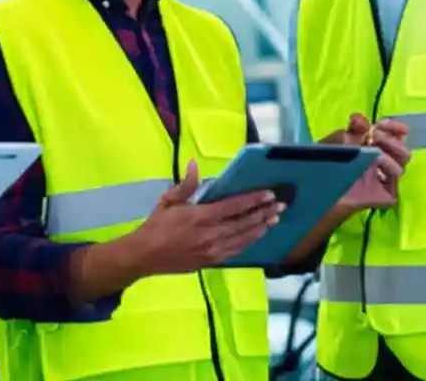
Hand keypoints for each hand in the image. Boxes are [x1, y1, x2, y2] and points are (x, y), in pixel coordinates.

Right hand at [123, 160, 282, 275]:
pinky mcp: (212, 261)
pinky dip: (250, 242)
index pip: (233, 207)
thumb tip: (195, 164)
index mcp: (199, 217)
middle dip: (264, 213)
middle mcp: (210, 235)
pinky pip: (237, 251)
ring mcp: (213, 251)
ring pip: (244, 238)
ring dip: (261, 228)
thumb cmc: (156, 226)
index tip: (269, 194)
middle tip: (280, 205)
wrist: (144, 256)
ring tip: (274, 219)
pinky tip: (258, 235)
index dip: (253, 200)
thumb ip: (186, 184)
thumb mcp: (168, 201)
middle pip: (244, 223)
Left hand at [323, 113, 409, 209]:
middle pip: (402, 149)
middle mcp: (383, 164)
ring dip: (391, 151)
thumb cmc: (326, 165)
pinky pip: (395, 180)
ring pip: (402, 163)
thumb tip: (363, 120)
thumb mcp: (337, 141)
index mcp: (374, 150)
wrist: (321, 189)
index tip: (384, 123)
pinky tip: (376, 164)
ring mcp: (385, 180)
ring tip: (374, 152)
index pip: (393, 136)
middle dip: (390, 139)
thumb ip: (353, 128)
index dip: (393, 127)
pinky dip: (389, 168)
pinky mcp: (386, 195)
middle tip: (374, 137)